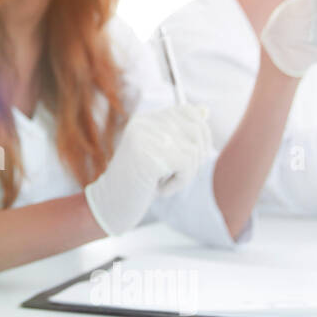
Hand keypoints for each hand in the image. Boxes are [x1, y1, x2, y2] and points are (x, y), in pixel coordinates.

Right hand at [83, 104, 212, 236]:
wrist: (111, 205)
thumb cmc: (138, 183)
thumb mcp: (162, 154)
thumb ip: (181, 132)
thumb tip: (205, 110)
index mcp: (146, 119)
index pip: (188, 111)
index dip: (201, 134)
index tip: (190, 157)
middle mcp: (144, 123)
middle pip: (197, 130)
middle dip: (196, 158)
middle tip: (175, 175)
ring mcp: (144, 137)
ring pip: (194, 150)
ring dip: (186, 174)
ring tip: (164, 182)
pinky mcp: (148, 155)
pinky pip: (186, 165)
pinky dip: (179, 182)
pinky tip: (160, 190)